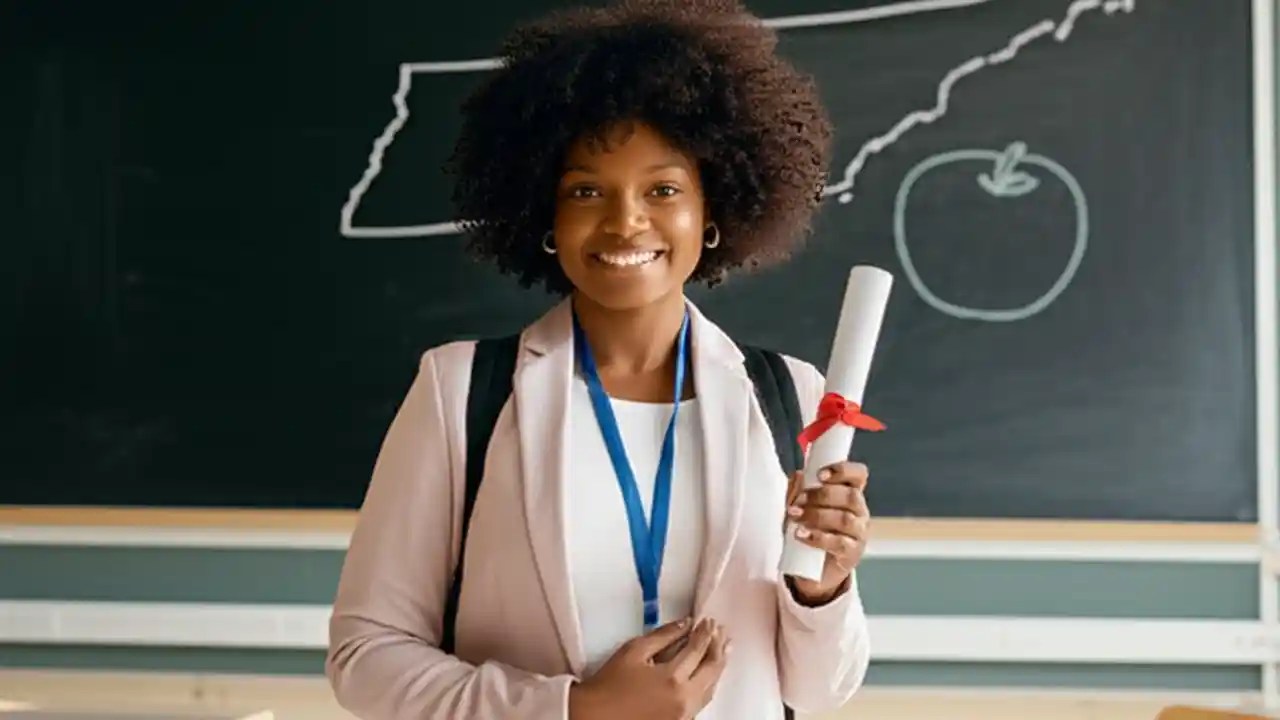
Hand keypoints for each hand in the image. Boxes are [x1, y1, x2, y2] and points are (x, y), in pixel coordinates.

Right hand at [568, 617, 730, 719]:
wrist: (595, 716)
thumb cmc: (609, 683)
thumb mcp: (633, 651)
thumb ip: (663, 635)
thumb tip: (686, 623)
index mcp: (672, 678)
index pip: (697, 650)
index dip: (705, 632)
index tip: (708, 621)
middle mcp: (684, 699)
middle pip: (712, 669)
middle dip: (718, 647)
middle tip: (721, 632)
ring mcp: (684, 715)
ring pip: (711, 688)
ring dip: (718, 666)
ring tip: (722, 650)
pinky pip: (702, 701)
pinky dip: (709, 685)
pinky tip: (709, 676)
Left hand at [784, 461, 870, 603]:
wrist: (812, 569)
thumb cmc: (808, 529)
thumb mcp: (799, 507)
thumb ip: (798, 491)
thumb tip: (799, 476)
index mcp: (850, 493)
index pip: (858, 475)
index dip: (843, 470)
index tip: (820, 475)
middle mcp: (859, 511)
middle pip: (851, 496)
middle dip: (821, 495)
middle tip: (798, 501)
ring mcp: (859, 533)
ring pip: (845, 519)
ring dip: (817, 515)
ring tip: (795, 517)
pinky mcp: (852, 553)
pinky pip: (840, 543)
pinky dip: (818, 537)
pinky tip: (801, 534)